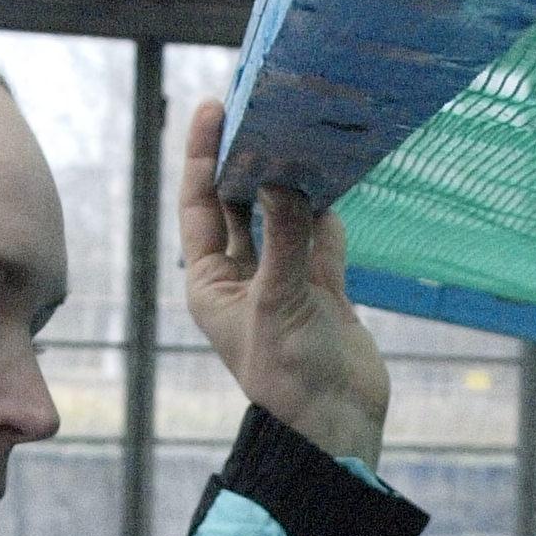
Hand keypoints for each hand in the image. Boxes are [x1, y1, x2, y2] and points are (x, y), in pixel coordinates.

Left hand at [179, 94, 390, 467]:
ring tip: (302, 130)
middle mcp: (242, 276)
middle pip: (240, 202)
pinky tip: (335, 175)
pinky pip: (322, 237)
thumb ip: (283, 237)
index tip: (214, 108)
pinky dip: (329, 211)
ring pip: (285, 215)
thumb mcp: (279, 301)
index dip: (203, 155)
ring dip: (293, 179)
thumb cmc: (288, 376)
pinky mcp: (324, 290)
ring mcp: (285, 281)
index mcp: (209, 281)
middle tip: (263, 106)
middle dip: (250, 158)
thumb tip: (286, 178)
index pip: (199, 204)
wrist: (335, 429)